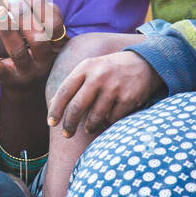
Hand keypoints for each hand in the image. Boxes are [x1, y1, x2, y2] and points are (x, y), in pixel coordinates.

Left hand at [0, 0, 64, 91]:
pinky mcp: (10, 80)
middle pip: (38, 37)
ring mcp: (27, 71)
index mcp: (56, 45)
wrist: (27, 86)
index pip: (54, 23)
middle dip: (23, 13)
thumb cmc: (33, 51)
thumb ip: (35, 16)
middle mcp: (44, 59)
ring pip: (18, 51)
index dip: (40, 4)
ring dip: (7, 29)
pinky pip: (0, 72)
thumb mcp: (42, 35)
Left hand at [47, 51, 162, 135]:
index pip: (64, 91)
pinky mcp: (129, 98)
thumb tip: (53, 106)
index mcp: (86, 67)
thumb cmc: (110, 69)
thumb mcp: (90, 68)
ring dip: (89, 127)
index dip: (56, 110)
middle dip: (69, 124)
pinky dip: (109, 122)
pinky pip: (112, 119)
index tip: (51, 123)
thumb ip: (73, 84)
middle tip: (67, 134)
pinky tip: (109, 118)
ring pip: (95, 117)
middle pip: (77, 106)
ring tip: (88, 128)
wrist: (144, 62)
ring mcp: (115, 87)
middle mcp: (99, 76)